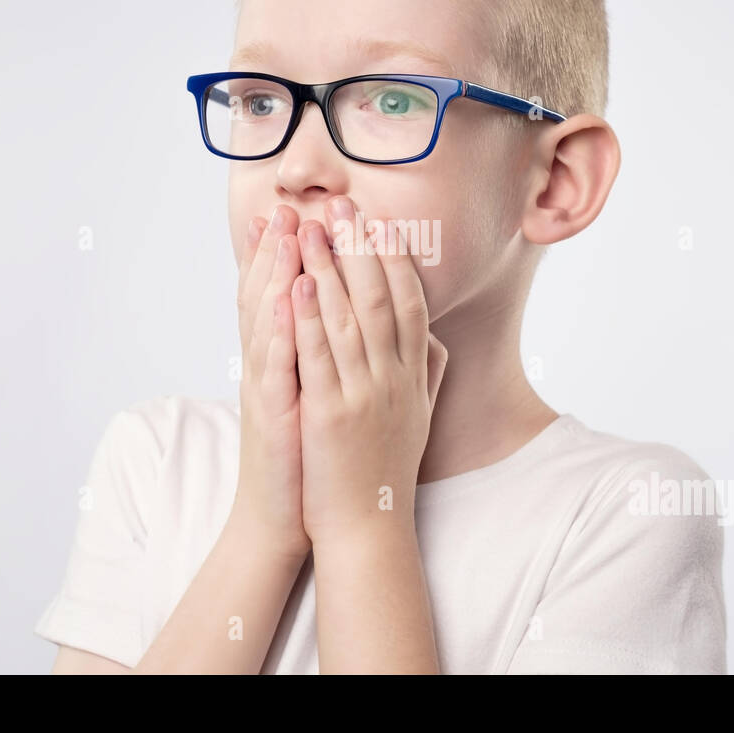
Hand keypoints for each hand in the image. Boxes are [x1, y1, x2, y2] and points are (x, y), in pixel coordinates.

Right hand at [231, 205, 310, 561]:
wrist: (284, 517)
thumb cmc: (308, 457)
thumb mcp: (319, 397)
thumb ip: (325, 359)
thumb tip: (345, 326)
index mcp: (285, 360)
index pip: (285, 294)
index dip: (289, 252)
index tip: (299, 210)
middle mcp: (271, 367)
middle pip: (270, 295)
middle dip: (279, 248)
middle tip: (289, 203)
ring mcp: (269, 388)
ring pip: (269, 321)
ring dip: (276, 275)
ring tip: (286, 232)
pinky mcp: (275, 415)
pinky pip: (277, 367)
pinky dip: (280, 331)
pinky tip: (289, 299)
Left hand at [290, 196, 447, 547]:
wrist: (367, 527)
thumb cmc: (386, 469)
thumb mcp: (419, 418)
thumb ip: (429, 374)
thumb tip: (436, 340)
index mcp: (414, 376)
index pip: (411, 304)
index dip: (396, 259)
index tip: (381, 221)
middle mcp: (395, 379)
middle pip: (381, 299)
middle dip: (360, 247)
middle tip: (343, 205)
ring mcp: (364, 396)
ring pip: (349, 318)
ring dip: (329, 268)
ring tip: (314, 227)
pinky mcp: (330, 414)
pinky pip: (319, 356)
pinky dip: (308, 317)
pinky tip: (297, 284)